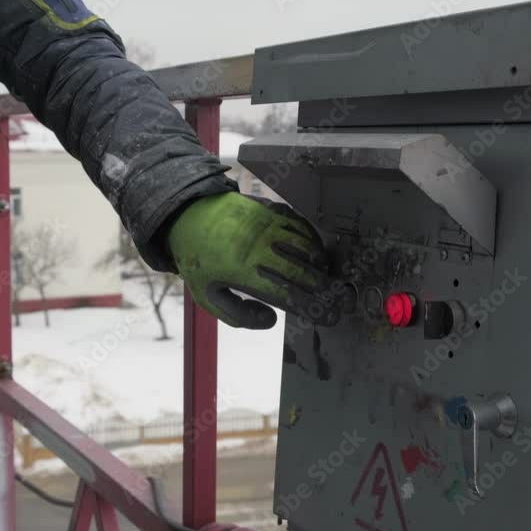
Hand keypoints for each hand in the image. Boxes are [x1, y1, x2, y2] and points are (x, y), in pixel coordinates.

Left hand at [167, 192, 336, 328]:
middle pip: (302, 271)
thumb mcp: (207, 296)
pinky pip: (299, 225)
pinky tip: (316, 252)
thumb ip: (238, 315)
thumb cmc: (199, 259)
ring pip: (304, 246)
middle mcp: (259, 247)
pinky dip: (312, 240)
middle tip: (342, 300)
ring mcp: (266, 226)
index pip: (286, 294)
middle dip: (325, 288)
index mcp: (243, 271)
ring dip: (320, 264)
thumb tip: (271, 320)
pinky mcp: (269, 210)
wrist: (188, 214)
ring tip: (326, 277)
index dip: (311, 307)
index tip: (329, 317)